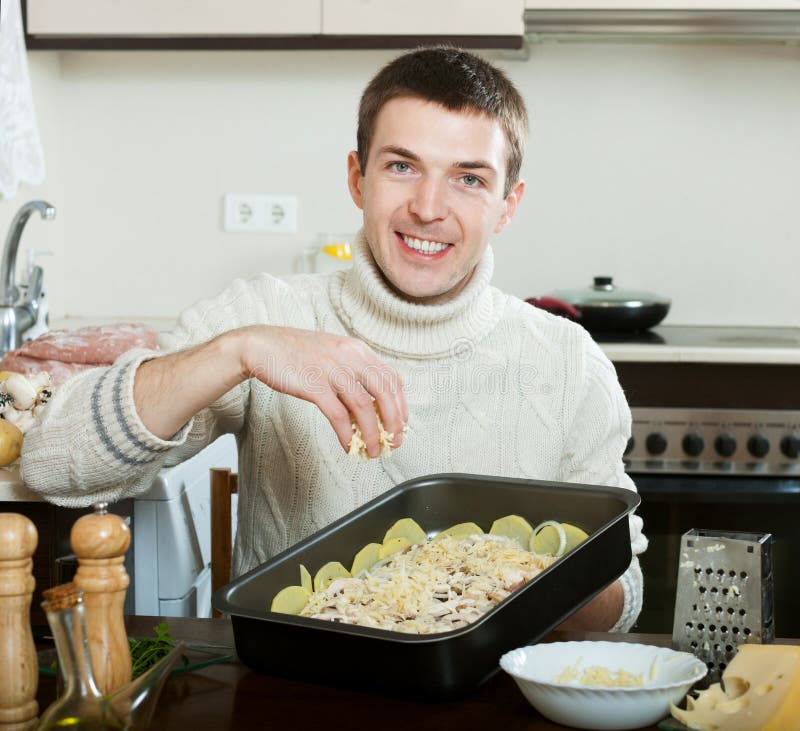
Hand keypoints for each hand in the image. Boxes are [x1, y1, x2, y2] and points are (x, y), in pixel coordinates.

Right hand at [238, 326, 407, 456]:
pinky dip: (346, 434)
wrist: (262, 346)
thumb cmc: (297, 354)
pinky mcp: (313, 385)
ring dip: (371, 434)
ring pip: (364, 407)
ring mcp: (332, 370)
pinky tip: (347, 445)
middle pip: (384, 393)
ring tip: (372, 450)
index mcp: (358, 350)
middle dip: (393, 422)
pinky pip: (338, 415)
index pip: (392, 379)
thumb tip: (373, 405)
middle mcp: (349, 357)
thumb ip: (354, 373)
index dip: (401, 405)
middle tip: (393, 442)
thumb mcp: (334, 354)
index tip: (401, 425)